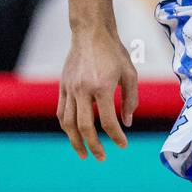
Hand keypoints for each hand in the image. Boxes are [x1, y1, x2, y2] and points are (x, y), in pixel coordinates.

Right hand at [58, 26, 137, 160]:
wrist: (91, 33)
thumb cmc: (114, 53)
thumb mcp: (130, 74)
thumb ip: (130, 99)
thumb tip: (126, 123)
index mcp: (102, 87)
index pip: (108, 121)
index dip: (116, 136)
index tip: (123, 145)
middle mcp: (83, 90)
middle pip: (84, 127)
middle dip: (93, 146)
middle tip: (101, 158)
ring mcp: (70, 89)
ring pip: (68, 123)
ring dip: (75, 141)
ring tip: (83, 153)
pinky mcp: (62, 86)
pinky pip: (61, 112)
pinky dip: (67, 126)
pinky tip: (74, 134)